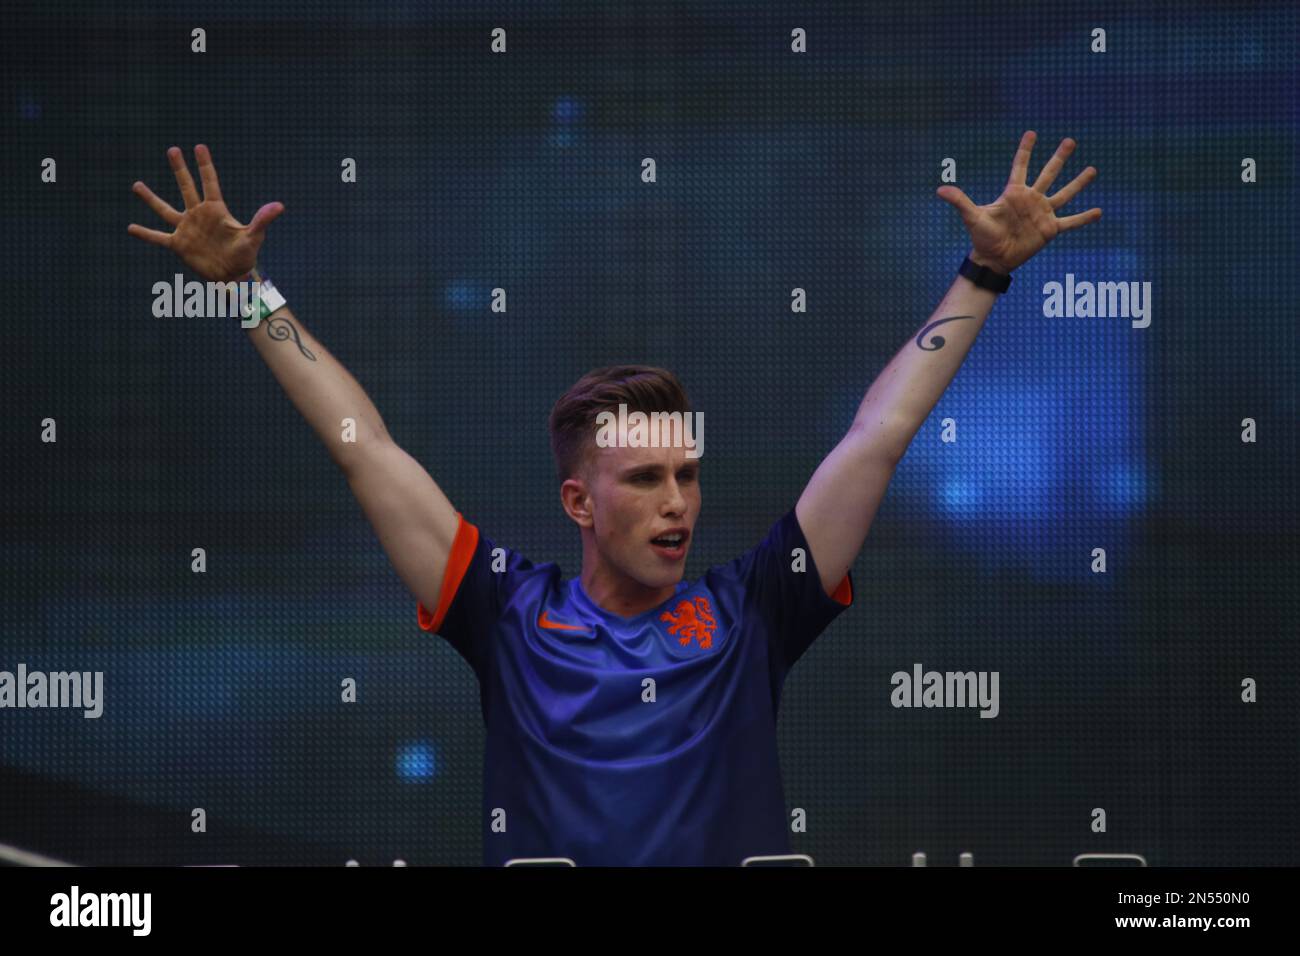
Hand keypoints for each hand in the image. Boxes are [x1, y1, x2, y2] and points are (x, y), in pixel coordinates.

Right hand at [128, 145, 283, 281]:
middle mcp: (198, 215)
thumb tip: (279, 206)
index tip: (199, 146)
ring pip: (165, 209)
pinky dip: (145, 234)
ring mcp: (186, 228)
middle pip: (186, 187)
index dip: (205, 165)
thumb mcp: (254, 236)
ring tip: (136, 185)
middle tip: (172, 150)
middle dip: (179, 169)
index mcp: (216, 210)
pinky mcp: (178, 244)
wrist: (233, 276)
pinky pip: (158, 237)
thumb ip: (262, 220)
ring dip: (151, 198)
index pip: (210, 182)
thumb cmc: (245, 255)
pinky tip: (130, 228)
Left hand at [936, 131, 1099, 273]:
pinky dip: (1084, 218)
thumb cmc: (982, 237)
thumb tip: (940, 190)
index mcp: (1014, 193)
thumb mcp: (972, 217)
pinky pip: (1071, 222)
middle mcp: (1031, 200)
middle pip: (1048, 174)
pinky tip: (1099, 211)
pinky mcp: (1050, 229)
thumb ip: (960, 201)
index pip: (1021, 166)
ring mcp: (1042, 213)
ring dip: (1078, 182)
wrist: (994, 258)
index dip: (1025, 150)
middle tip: (1070, 141)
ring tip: (1092, 169)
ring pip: (1064, 193)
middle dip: (1059, 157)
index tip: (1031, 133)